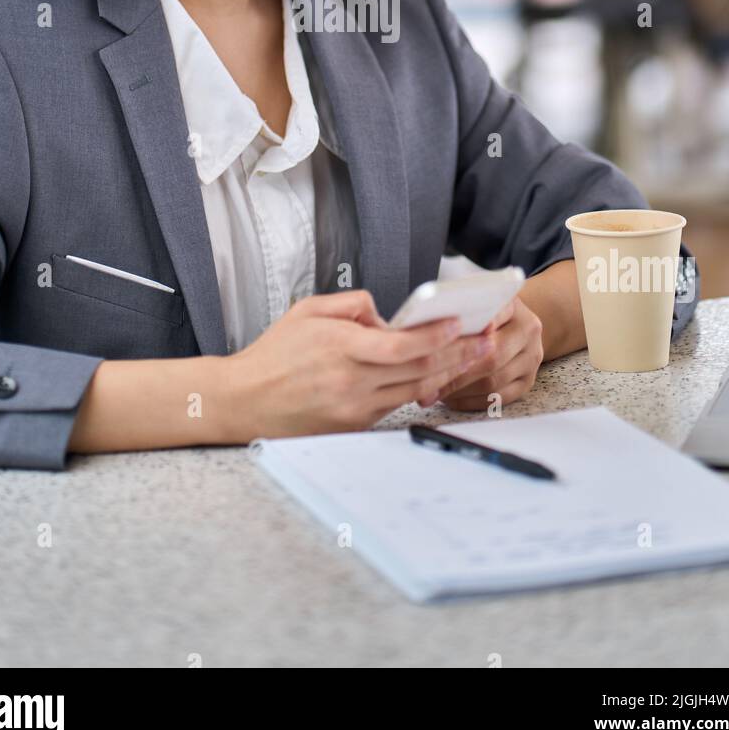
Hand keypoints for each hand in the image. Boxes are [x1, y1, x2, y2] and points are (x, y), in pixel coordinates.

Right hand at [225, 289, 493, 439]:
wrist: (242, 401)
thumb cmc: (274, 353)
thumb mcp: (307, 310)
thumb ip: (351, 304)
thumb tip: (385, 314)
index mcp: (341, 347)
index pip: (403, 345)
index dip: (438, 336)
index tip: (461, 324)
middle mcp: (352, 381)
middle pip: (418, 369)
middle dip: (458, 355)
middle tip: (486, 343)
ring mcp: (354, 408)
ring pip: (413, 390)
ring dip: (447, 374)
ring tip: (474, 359)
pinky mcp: (352, 426)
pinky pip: (394, 405)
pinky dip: (418, 390)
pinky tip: (437, 377)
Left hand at [434, 295, 542, 410]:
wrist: (510, 324)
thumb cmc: (480, 313)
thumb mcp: (472, 302)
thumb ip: (458, 310)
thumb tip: (429, 328)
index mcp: (513, 306)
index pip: (492, 317)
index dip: (472, 331)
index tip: (447, 342)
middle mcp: (528, 330)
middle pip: (493, 355)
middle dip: (458, 371)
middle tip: (428, 378)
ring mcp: (531, 358)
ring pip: (494, 381)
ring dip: (461, 390)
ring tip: (434, 390)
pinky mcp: (526, 382)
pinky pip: (497, 399)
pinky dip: (470, 402)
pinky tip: (450, 399)